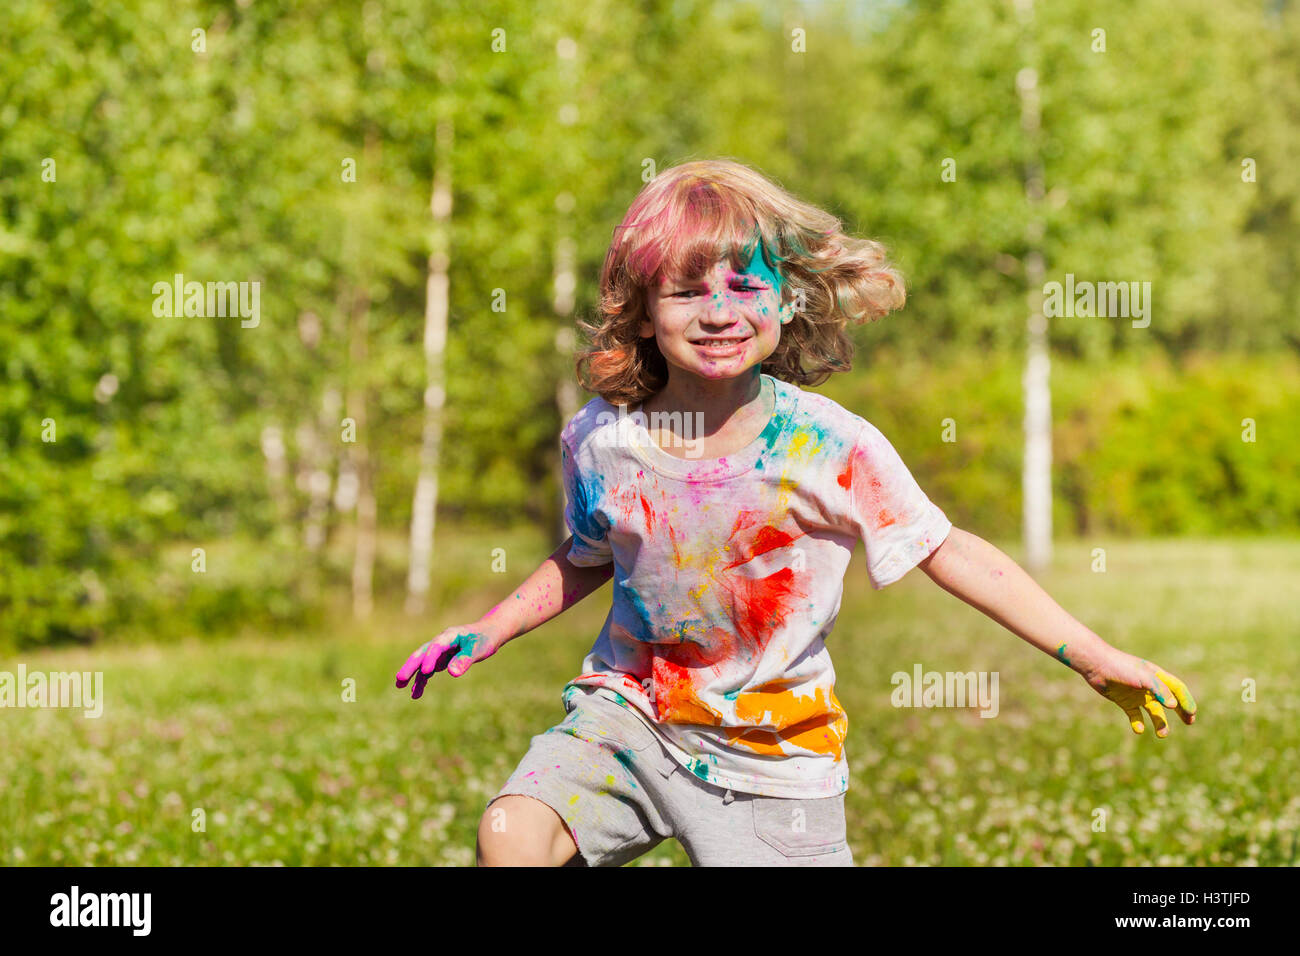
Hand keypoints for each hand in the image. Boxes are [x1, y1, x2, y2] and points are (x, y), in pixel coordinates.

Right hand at [395, 623, 502, 698]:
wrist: (488, 633)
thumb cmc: (484, 639)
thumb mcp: (478, 649)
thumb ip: (465, 659)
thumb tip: (451, 673)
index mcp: (450, 636)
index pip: (437, 647)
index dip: (430, 658)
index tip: (426, 672)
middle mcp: (441, 643)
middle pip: (422, 653)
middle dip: (411, 666)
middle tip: (400, 678)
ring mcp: (439, 652)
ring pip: (422, 663)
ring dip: (412, 675)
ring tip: (400, 686)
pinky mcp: (441, 660)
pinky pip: (428, 671)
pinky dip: (422, 680)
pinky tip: (416, 693)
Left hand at [1080, 649, 1196, 737]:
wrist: (1096, 665)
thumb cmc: (1121, 668)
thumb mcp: (1143, 677)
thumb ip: (1159, 690)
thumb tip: (1174, 706)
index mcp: (1157, 676)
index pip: (1177, 688)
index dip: (1186, 700)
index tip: (1192, 713)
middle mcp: (1149, 686)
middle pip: (1170, 701)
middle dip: (1182, 712)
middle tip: (1190, 722)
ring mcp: (1137, 695)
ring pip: (1154, 711)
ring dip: (1160, 723)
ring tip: (1162, 734)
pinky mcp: (1125, 702)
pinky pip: (1135, 716)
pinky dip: (1138, 724)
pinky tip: (1138, 729)